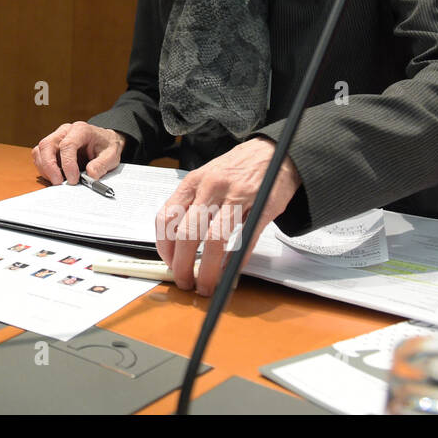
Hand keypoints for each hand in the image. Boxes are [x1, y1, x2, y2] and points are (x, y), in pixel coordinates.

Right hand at [32, 122, 126, 185]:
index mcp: (80, 130)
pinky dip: (43, 169)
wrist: (104, 141)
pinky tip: (55, 176)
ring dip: (44, 168)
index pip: (67, 144)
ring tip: (58, 181)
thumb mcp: (111, 155)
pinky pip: (39, 156)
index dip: (67, 163)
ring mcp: (56, 138)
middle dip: (49, 166)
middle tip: (58, 182)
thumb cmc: (106, 146)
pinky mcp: (51, 147)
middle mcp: (64, 131)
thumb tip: (90, 174)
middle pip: (46, 145)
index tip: (73, 179)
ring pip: (39, 150)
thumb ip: (102, 165)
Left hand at [155, 137, 300, 295]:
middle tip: (185, 282)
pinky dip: (235, 263)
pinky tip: (229, 275)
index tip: (168, 262)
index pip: (167, 218)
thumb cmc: (237, 168)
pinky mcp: (261, 208)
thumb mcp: (206, 178)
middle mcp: (211, 188)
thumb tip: (175, 241)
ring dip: (208, 270)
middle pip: (188, 233)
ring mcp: (237, 198)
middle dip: (183, 265)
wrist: (274, 152)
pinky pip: (245, 242)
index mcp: (193, 182)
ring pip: (214, 241)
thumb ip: (191, 204)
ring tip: (206, 285)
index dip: (163, 246)